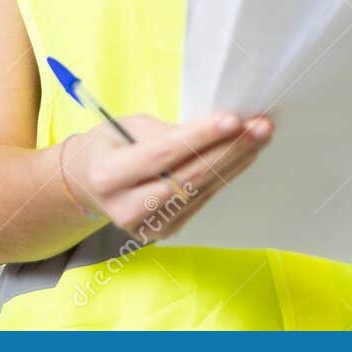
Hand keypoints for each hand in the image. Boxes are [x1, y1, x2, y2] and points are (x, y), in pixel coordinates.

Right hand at [60, 111, 272, 242]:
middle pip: (189, 177)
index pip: (164, 153)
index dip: (202, 137)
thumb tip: (216, 129)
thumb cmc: (112, 145)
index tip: (235, 119)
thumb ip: (167, 133)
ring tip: (261, 135)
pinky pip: (201, 200)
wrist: (89, 183)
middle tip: (262, 127)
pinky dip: (225, 175)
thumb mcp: (128, 126)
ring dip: (236, 161)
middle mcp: (125, 207)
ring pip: (201, 190)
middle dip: (230, 150)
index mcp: (109, 175)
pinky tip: (244, 156)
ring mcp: (146, 226)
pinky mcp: (164, 232)